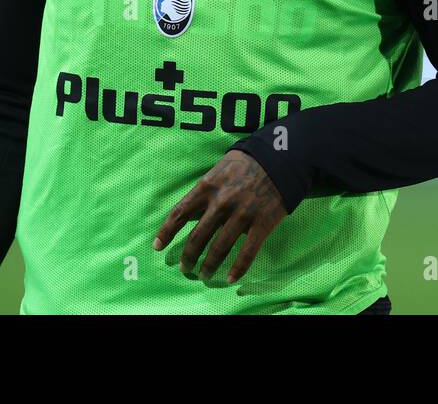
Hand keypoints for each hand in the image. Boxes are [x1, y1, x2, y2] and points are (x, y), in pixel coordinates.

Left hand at [153, 149, 286, 284]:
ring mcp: (242, 214)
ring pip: (219, 248)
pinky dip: (238, 268)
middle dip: (189, 256)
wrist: (280, 159)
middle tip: (185, 268)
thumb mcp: (218, 170)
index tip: (158, 247)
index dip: (166, 232)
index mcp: (207, 187)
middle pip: (197, 237)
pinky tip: (231, 278)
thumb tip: (189, 214)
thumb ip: (204, 191)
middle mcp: (221, 202)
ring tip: (204, 275)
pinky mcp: (261, 223)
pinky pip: (247, 252)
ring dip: (209, 266)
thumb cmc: (245, 163)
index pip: (180, 213)